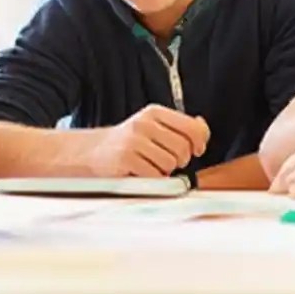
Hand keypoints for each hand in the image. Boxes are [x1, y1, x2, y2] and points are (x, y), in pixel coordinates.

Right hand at [87, 104, 209, 176]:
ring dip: (163, 171)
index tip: (196, 150)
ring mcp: (133, 141)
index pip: (192, 127)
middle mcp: (144, 124)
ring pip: (170, 164)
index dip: (199, 143)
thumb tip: (202, 128)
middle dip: (179, 161)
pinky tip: (140, 173)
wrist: (92, 152)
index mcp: (154, 113)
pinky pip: (154, 176)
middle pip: (183, 149)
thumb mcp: (152, 126)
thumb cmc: (127, 142)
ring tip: (150, 166)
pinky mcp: (125, 159)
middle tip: (165, 161)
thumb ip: (178, 126)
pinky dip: (151, 180)